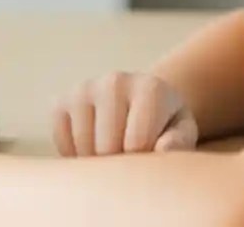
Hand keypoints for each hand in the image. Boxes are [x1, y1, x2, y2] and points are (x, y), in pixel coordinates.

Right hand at [52, 71, 198, 155]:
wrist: (139, 101)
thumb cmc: (163, 123)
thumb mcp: (182, 132)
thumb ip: (179, 142)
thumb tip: (162, 149)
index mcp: (150, 88)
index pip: (137, 143)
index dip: (141, 163)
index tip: (149, 157)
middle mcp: (115, 81)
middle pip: (107, 146)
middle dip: (118, 164)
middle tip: (129, 160)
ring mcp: (84, 89)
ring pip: (83, 146)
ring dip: (96, 162)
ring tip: (113, 154)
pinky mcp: (61, 101)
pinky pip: (62, 142)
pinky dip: (75, 155)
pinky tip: (92, 149)